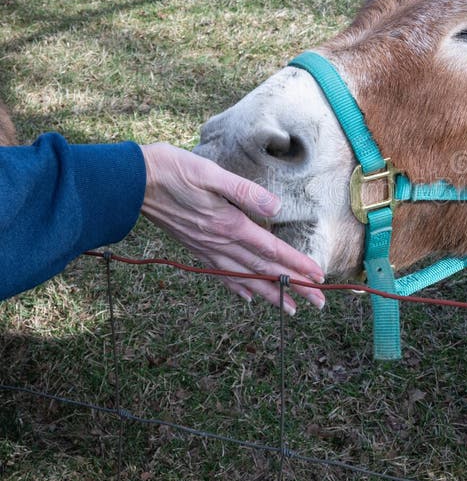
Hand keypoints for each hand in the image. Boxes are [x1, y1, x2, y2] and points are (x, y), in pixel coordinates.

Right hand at [139, 143, 324, 313]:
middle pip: (264, 271)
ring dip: (271, 295)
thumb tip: (275, 207)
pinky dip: (239, 287)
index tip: (319, 278)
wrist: (133, 182)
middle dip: (294, 288)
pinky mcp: (195, 248)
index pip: (271, 251)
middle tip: (318, 303)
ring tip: (291, 310)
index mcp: (229, 225)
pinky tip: (249, 297)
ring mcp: (207, 249)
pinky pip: (222, 275)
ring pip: (246, 279)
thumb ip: (245, 191)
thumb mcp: (212, 173)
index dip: (297, 264)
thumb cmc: (174, 170)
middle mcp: (220, 244)